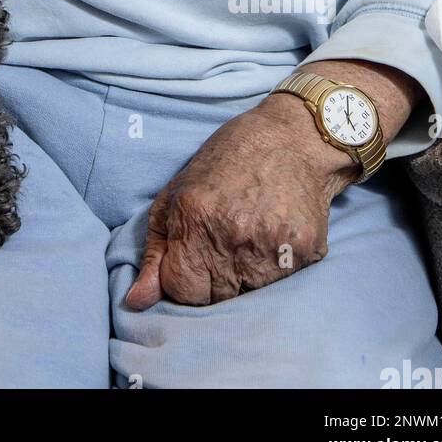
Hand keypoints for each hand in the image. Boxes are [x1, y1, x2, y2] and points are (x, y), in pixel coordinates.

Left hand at [126, 59, 421, 308]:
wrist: (291, 138)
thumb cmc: (226, 162)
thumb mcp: (176, 196)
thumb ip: (155, 253)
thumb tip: (136, 302)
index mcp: (194, 220)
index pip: (180, 291)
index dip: (183, 280)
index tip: (191, 262)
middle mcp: (232, 236)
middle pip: (214, 299)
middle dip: (212, 281)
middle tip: (223, 244)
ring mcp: (272, 246)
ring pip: (246, 295)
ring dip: (244, 277)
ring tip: (248, 236)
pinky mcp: (305, 251)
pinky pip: (281, 283)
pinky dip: (275, 267)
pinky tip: (272, 235)